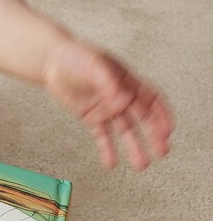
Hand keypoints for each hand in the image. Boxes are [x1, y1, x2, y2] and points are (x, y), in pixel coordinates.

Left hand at [43, 39, 172, 170]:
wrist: (51, 60)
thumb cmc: (75, 56)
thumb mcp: (94, 63)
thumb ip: (108, 81)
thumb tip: (123, 99)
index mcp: (126, 80)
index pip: (151, 98)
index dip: (162, 114)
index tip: (168, 130)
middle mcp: (120, 96)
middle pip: (142, 118)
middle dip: (153, 135)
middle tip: (161, 151)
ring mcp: (106, 108)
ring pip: (125, 131)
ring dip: (134, 147)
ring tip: (141, 165)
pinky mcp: (91, 117)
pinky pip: (102, 136)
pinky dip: (107, 150)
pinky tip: (111, 163)